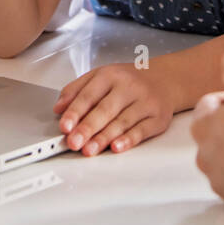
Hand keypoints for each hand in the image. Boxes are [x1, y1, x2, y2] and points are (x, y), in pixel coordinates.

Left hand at [53, 63, 176, 154]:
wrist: (164, 79)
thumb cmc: (128, 81)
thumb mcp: (100, 76)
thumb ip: (76, 90)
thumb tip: (59, 109)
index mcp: (110, 75)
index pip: (89, 94)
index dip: (75, 112)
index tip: (64, 126)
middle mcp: (128, 87)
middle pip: (105, 109)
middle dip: (87, 128)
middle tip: (74, 142)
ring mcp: (145, 102)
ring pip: (122, 121)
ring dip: (104, 137)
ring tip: (90, 149)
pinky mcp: (158, 117)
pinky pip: (143, 130)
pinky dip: (129, 139)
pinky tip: (117, 147)